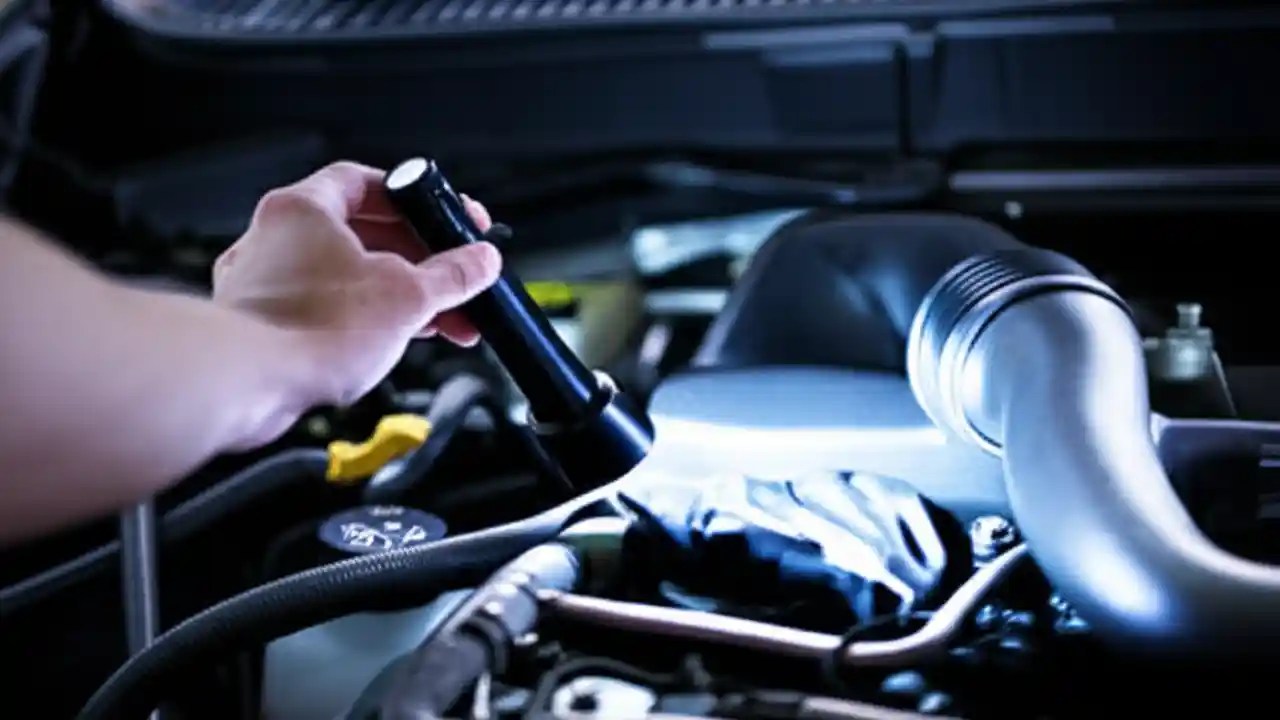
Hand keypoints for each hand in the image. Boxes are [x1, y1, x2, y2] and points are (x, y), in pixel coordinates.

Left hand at [212, 161, 501, 407]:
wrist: (251, 384)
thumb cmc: (308, 329)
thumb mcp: (407, 296)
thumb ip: (452, 275)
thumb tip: (480, 261)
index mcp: (303, 208)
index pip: (365, 182)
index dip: (412, 200)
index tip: (441, 219)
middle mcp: (274, 237)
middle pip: (360, 233)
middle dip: (416, 261)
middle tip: (452, 280)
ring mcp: (264, 281)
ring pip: (343, 276)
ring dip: (395, 296)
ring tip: (437, 321)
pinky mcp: (263, 323)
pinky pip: (323, 309)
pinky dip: (360, 320)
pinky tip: (392, 342)